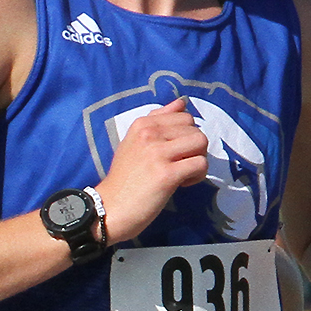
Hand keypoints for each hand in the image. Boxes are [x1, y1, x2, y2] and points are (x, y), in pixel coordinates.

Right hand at [95, 98, 210, 242]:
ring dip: (198, 160)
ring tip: (183, 173)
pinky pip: (200, 164)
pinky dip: (197, 176)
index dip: (185, 136)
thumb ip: (159, 120)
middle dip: (194, 149)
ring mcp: (158, 153)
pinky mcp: (166, 174)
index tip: (173, 153)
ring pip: (201, 143)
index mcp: (143, 124)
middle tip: (179, 165)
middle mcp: (150, 133)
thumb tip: (181, 102)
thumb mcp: (136, 142)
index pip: (184, 116)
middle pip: (196, 130)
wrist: (109, 208)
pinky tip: (182, 184)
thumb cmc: (125, 178)